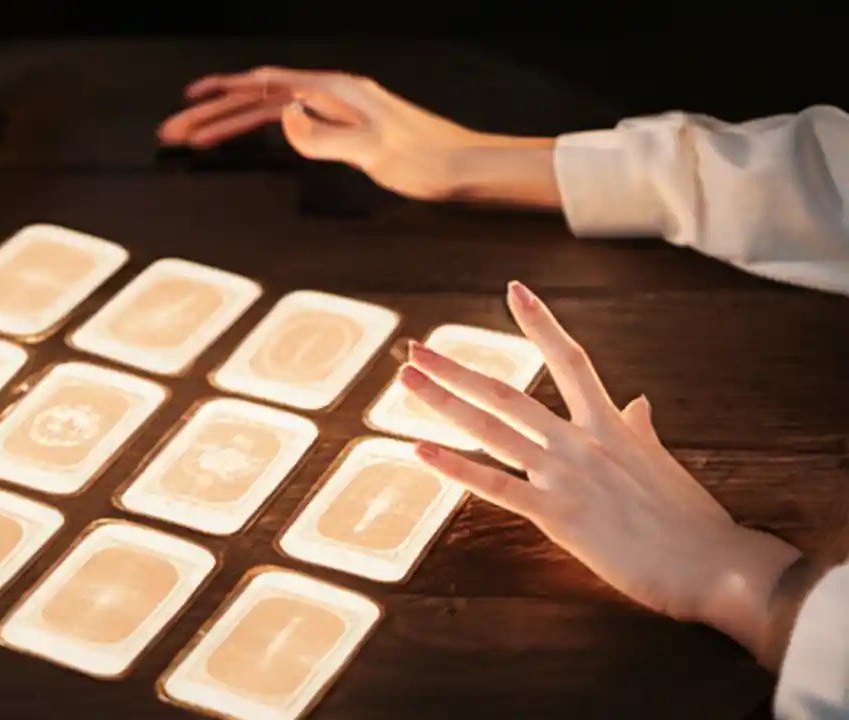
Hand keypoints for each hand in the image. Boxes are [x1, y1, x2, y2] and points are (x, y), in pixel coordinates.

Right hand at [157, 66, 560, 205]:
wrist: (466, 167)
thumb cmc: (426, 161)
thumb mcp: (373, 152)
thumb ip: (324, 136)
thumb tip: (282, 117)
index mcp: (334, 91)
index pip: (264, 85)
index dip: (223, 92)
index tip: (188, 100)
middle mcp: (332, 93)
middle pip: (259, 97)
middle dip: (213, 113)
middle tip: (174, 131)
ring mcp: (338, 109)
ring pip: (270, 111)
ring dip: (231, 124)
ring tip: (195, 139)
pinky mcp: (346, 128)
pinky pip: (290, 122)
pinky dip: (260, 130)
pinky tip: (246, 137)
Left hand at [401, 281, 800, 658]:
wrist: (717, 564)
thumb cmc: (693, 521)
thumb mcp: (662, 464)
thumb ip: (640, 431)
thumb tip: (638, 403)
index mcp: (610, 424)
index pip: (570, 360)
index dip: (540, 323)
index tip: (514, 290)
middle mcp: (581, 440)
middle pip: (508, 392)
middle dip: (457, 369)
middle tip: (414, 348)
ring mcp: (566, 474)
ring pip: (493, 428)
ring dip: (444, 403)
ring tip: (405, 381)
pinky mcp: (558, 514)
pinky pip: (496, 486)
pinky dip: (455, 468)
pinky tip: (419, 451)